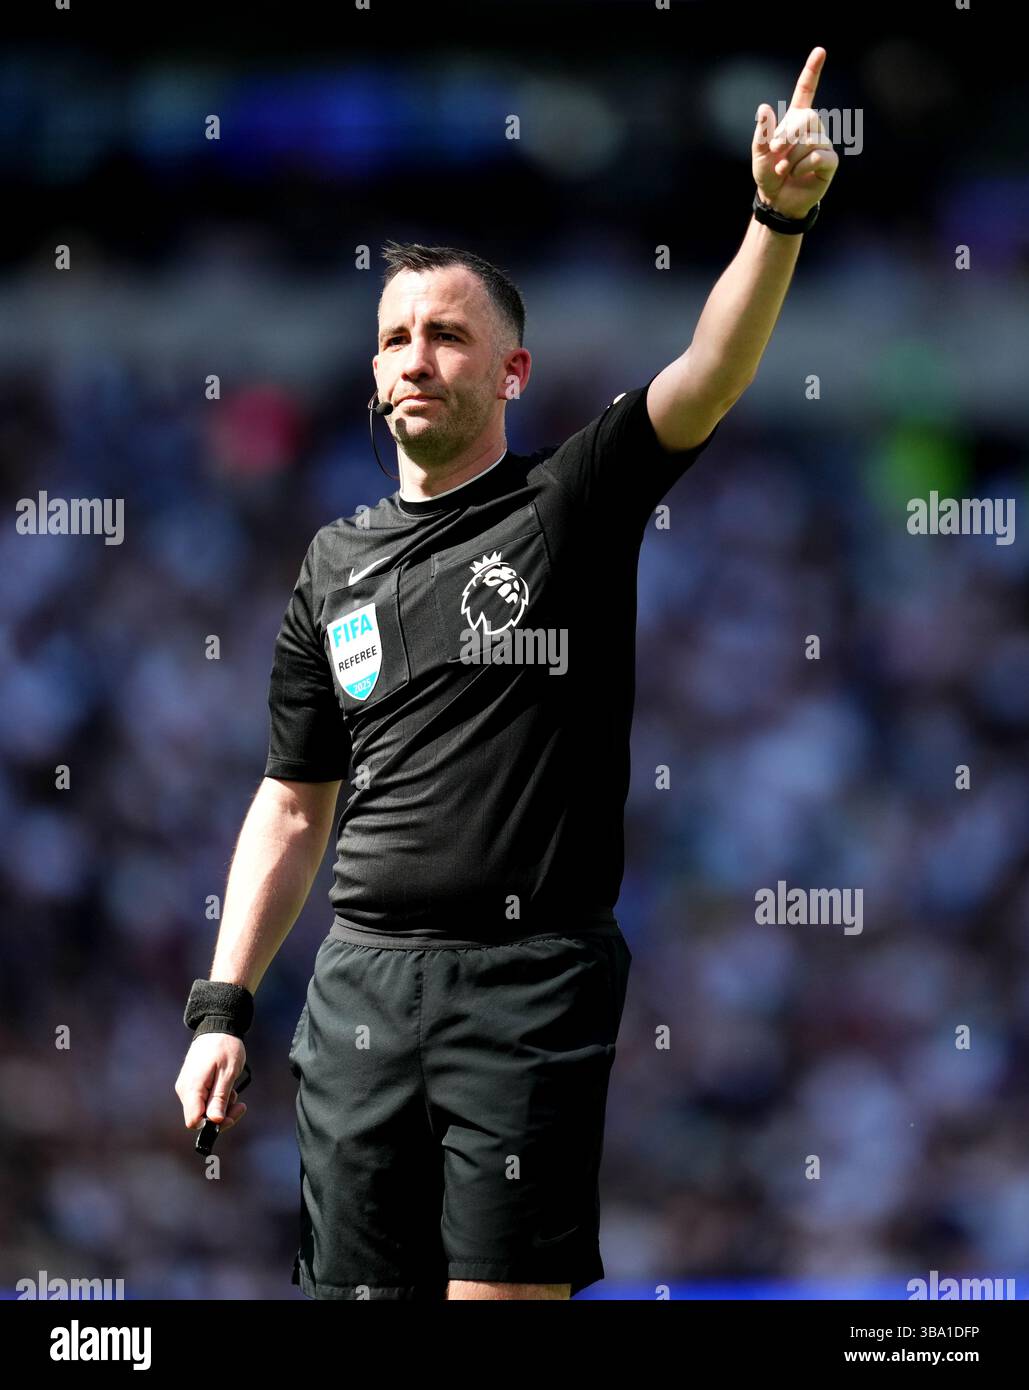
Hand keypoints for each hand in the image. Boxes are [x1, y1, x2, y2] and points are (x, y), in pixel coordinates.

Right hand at [176, 1032, 248, 1135]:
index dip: (212, 1125)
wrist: (217, 1027)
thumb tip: (215, 1122)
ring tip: (234, 1090)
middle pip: (199, 1117)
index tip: (230, 1117)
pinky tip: (226, 1087)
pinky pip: (203, 1099)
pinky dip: (216, 1097)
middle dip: (221, 1115)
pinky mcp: (192, 1083)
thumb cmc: (225, 1047)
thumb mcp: (228, 1073)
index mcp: (192, 1088)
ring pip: (203, 1109)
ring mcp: (187, 1086)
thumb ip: (220, 1098)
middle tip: (240, 1105)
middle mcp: (184, 1090)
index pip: (194, 1122)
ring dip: (221, 1105)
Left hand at [753, 47, 838, 219]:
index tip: (820, 51)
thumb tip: (764, 107)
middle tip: (776, 151)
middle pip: (808, 117)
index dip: (812, 71)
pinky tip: (798, 173)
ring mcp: (822, 144)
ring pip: (811, 139)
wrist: (777, 200)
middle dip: (788, 135)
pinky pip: (819, 156)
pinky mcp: (829, 161)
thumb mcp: (759, 154)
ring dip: (792, 157)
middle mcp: (812, 128)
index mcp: (795, 120)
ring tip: (784, 169)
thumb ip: (762, 132)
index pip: (806, 90)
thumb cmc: (768, 175)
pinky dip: (803, 166)